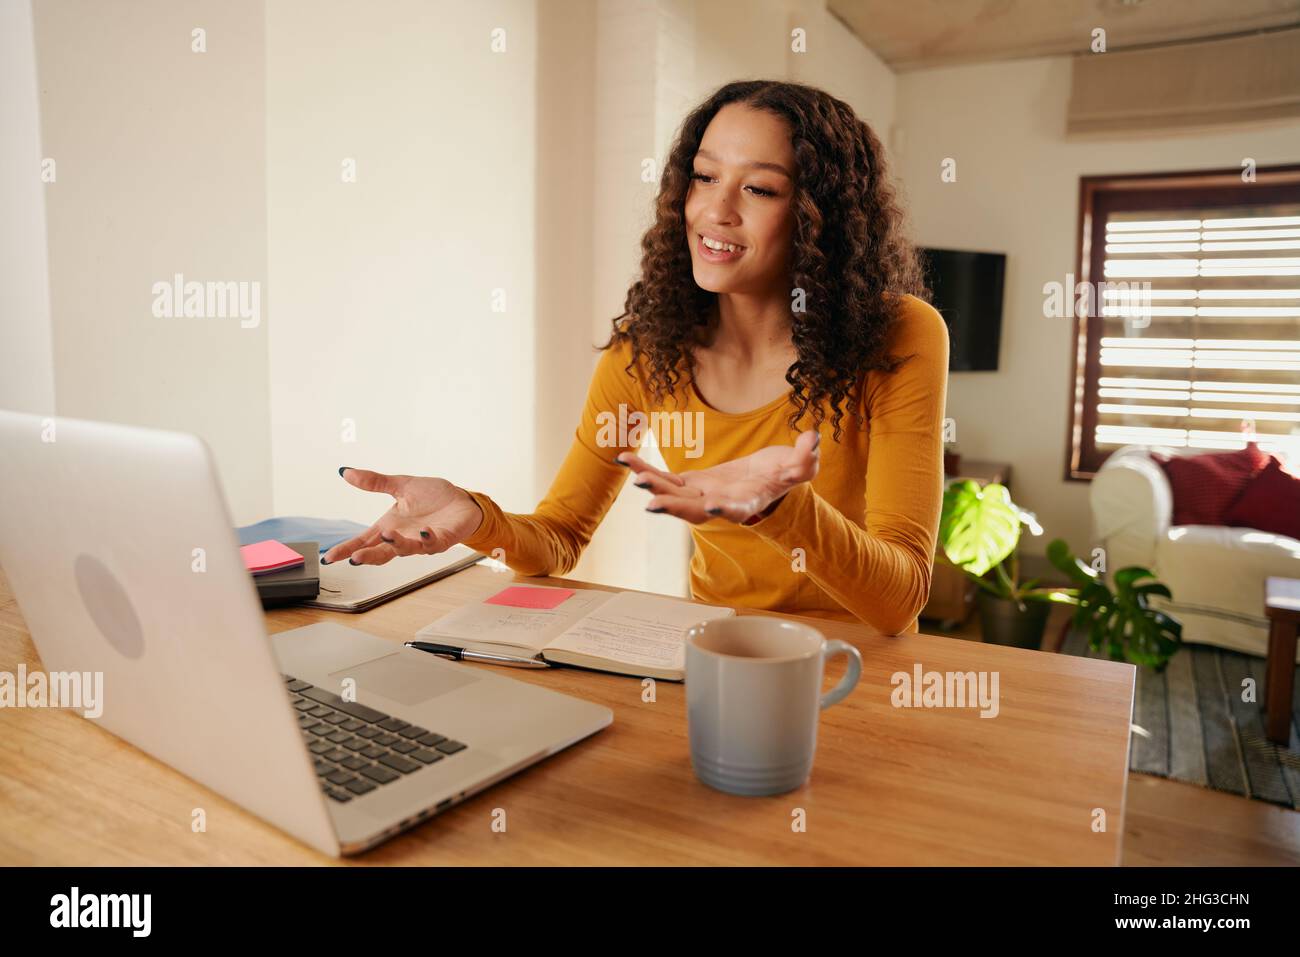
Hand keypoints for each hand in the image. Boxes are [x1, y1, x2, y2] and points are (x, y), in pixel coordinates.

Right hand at [321, 468, 483, 565]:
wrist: (462, 499)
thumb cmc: (433, 496)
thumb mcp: (401, 486)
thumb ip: (375, 482)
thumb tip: (346, 471)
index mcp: (390, 525)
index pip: (364, 540)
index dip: (346, 549)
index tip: (328, 558)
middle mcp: (404, 537)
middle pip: (382, 551)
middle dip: (369, 556)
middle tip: (355, 558)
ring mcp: (422, 541)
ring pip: (406, 549)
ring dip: (397, 544)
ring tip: (388, 535)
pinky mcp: (442, 539)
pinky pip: (433, 543)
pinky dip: (427, 539)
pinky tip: (424, 532)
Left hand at [617, 429, 819, 524]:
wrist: (766, 480)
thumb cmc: (784, 475)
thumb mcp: (799, 467)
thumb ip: (805, 459)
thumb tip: (813, 439)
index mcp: (745, 504)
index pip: (734, 509)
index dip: (723, 509)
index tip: (711, 507)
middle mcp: (718, 505)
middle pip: (693, 510)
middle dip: (674, 507)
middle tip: (652, 504)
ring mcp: (700, 496)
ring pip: (672, 494)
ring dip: (652, 485)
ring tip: (632, 473)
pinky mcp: (688, 485)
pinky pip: (662, 479)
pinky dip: (644, 470)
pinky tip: (624, 458)